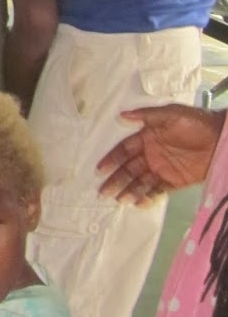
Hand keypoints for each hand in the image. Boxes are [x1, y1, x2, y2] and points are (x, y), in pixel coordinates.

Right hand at [97, 103, 222, 205]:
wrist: (220, 139)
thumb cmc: (195, 122)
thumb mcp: (171, 114)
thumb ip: (147, 115)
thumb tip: (122, 115)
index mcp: (147, 137)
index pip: (124, 150)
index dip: (112, 159)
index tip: (100, 169)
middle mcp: (151, 154)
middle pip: (129, 169)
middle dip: (115, 180)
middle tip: (103, 191)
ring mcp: (162, 169)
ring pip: (140, 182)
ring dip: (129, 190)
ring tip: (120, 199)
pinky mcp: (175, 181)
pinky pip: (158, 191)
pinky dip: (148, 197)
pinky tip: (139, 202)